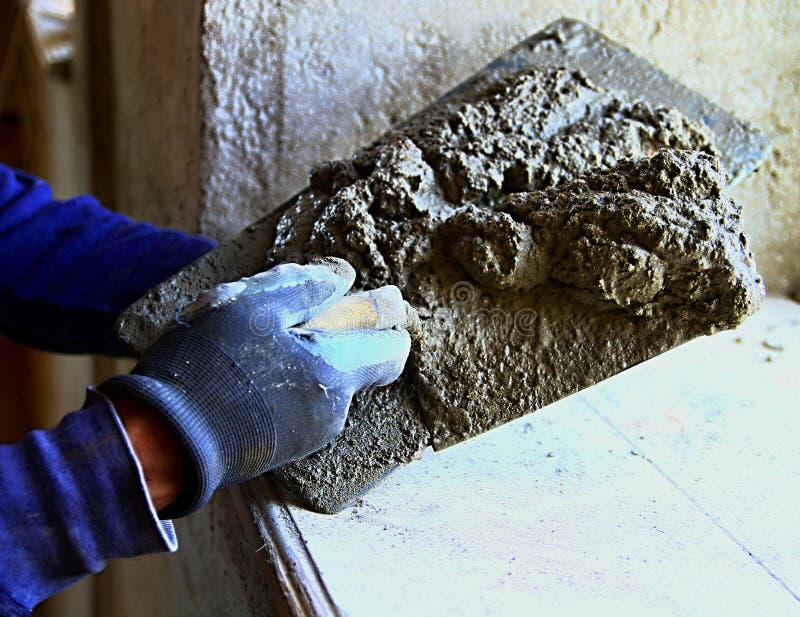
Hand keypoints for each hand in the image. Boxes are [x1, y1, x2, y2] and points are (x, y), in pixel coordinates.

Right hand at [100, 258, 410, 516]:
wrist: (164, 440)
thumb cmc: (208, 365)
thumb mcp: (251, 305)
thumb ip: (304, 287)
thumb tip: (342, 279)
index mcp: (335, 372)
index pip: (393, 349)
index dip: (385, 321)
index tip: (372, 302)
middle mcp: (333, 410)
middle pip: (356, 363)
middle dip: (337, 336)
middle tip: (299, 315)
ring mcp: (308, 434)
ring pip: (324, 381)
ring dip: (305, 357)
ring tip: (255, 342)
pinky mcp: (281, 447)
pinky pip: (300, 403)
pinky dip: (287, 381)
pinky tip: (247, 371)